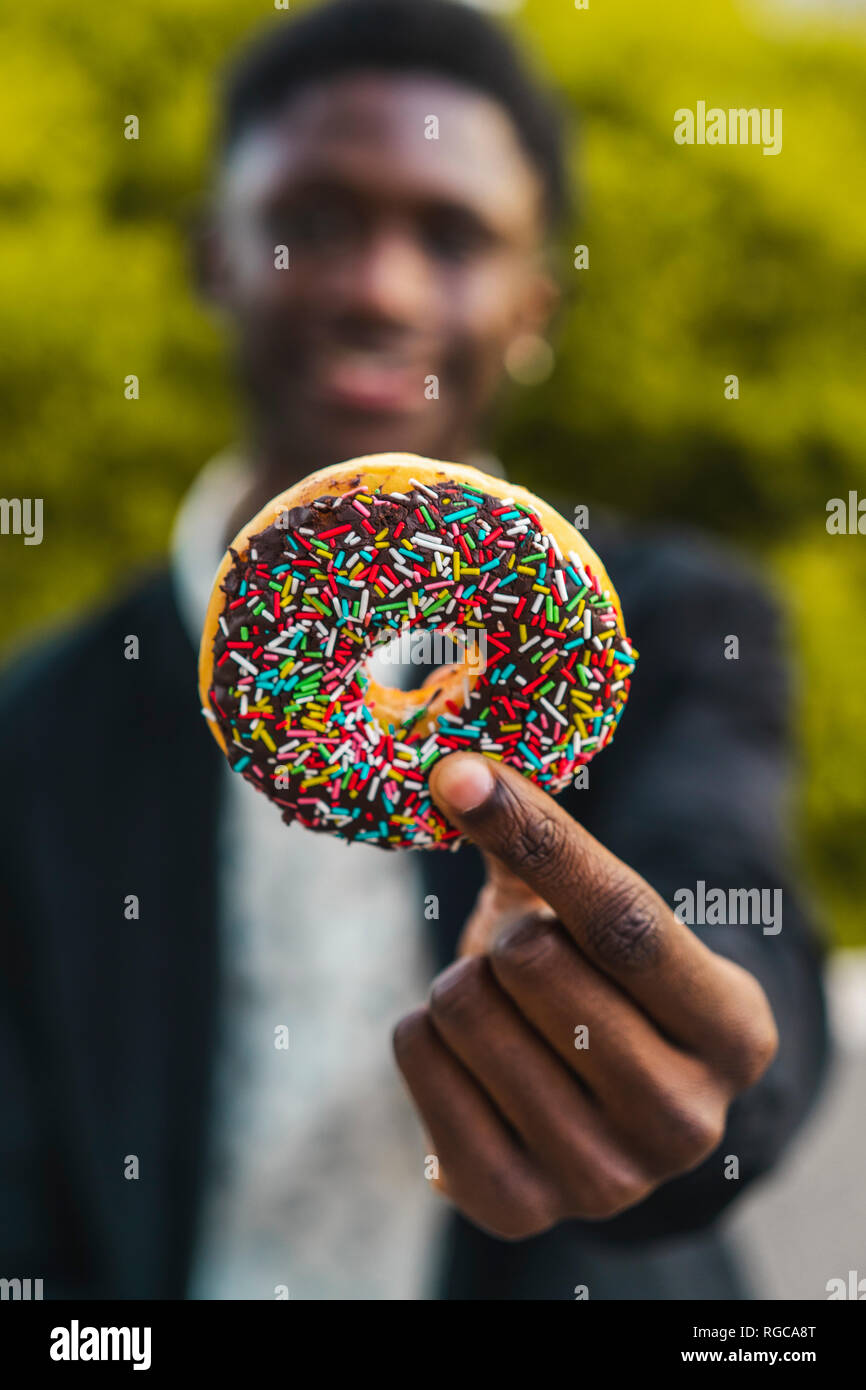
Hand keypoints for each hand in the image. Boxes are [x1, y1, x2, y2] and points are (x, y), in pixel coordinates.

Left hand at [392, 753, 778, 1238]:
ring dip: (461, 985)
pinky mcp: (516, 1205)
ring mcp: (604, 1177)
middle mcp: (688, 1118)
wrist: (588, 1115)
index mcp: (734, 1032)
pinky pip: (419, 1057)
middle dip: (504, 933)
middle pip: (532, 961)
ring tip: (503, 1014)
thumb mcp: (606, 923)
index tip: (463, 774)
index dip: (538, 835)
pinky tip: (467, 1060)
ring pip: (466, 1007)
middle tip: (525, 962)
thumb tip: (457, 764)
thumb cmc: (601, 989)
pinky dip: (422, 1035)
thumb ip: (548, 842)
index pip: (626, 918)